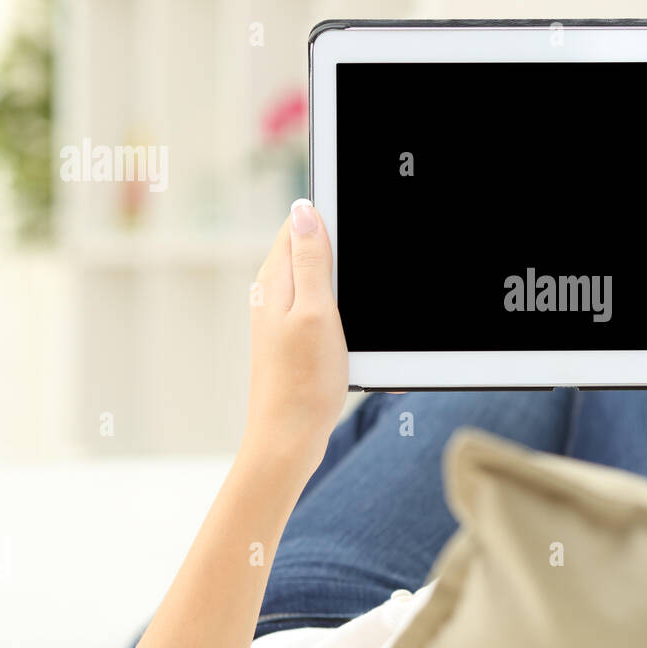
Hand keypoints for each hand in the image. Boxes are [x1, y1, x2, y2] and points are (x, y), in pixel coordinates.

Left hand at [242, 199, 348, 480]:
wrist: (289, 439)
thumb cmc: (304, 381)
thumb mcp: (315, 312)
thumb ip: (311, 259)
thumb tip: (305, 208)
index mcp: (275, 278)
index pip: (300, 222)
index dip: (331, 216)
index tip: (364, 226)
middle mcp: (274, 292)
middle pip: (314, 249)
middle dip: (345, 252)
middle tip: (372, 276)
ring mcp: (284, 316)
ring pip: (323, 281)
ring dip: (350, 289)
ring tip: (367, 312)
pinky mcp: (297, 338)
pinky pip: (326, 311)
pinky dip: (348, 318)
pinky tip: (361, 339)